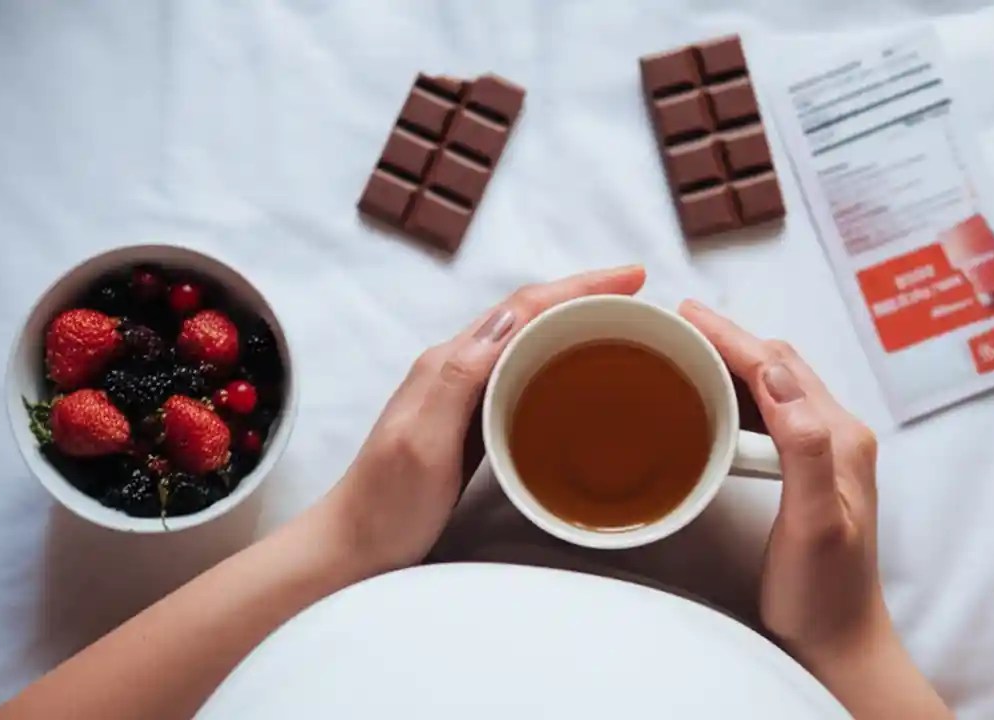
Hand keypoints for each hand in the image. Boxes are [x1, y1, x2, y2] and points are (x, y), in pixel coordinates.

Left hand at [325, 266, 646, 577]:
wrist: (353, 548)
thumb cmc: (385, 503)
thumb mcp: (421, 441)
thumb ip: (459, 379)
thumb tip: (510, 318)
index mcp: (448, 364)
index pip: (522, 307)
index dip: (578, 286)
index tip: (631, 278)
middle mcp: (456, 368)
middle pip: (529, 314)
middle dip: (585, 295)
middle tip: (639, 298)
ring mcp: (463, 395)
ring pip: (529, 341)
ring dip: (575, 323)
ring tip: (623, 325)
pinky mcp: (472, 423)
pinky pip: (523, 375)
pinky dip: (559, 362)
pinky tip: (581, 378)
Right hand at [680, 300, 950, 718]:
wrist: (840, 642)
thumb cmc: (824, 595)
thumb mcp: (813, 522)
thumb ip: (802, 447)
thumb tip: (775, 377)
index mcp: (840, 438)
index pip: (778, 367)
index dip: (731, 336)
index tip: (686, 314)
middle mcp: (837, 435)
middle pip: (778, 365)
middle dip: (728, 338)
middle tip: (677, 325)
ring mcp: (825, 452)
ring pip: (775, 385)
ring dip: (732, 362)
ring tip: (687, 350)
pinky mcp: (808, 471)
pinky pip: (771, 413)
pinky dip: (737, 394)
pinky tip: (711, 401)